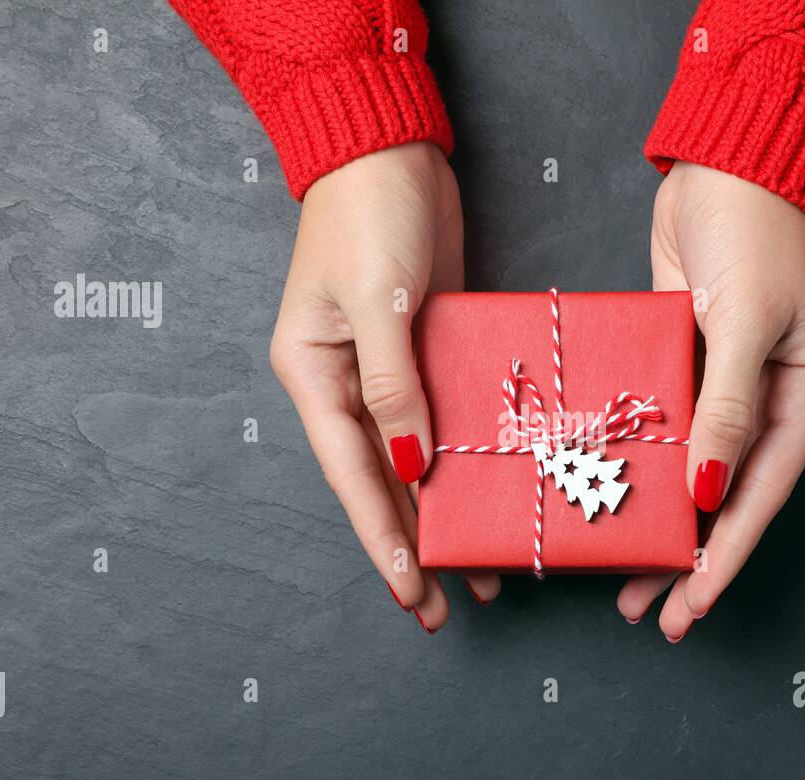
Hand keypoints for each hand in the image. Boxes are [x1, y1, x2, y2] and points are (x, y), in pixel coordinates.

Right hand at [270, 142, 498, 631]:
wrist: (389, 147)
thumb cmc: (368, 213)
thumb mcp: (376, 301)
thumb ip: (393, 385)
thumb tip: (413, 463)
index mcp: (313, 377)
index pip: (352, 476)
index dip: (381, 537)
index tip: (408, 590)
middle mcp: (346, 384)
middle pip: (382, 482)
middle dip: (412, 544)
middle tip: (443, 607)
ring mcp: (387, 371)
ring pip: (417, 460)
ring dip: (443, 512)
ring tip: (478, 569)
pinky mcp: (426, 351)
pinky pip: (445, 419)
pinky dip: (464, 459)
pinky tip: (491, 490)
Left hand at [618, 161, 804, 641]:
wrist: (723, 162)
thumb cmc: (752, 230)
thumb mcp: (744, 322)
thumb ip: (724, 410)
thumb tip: (705, 491)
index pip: (760, 493)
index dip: (725, 554)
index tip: (694, 602)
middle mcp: (767, 399)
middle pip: (725, 496)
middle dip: (689, 558)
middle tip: (651, 612)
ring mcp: (722, 384)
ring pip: (690, 472)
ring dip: (661, 522)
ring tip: (626, 578)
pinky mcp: (681, 363)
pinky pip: (662, 430)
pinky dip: (641, 466)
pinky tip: (612, 498)